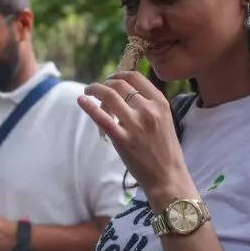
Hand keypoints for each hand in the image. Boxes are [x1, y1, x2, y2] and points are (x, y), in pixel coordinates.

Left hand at [78, 71, 193, 203]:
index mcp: (161, 103)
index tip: (110, 79)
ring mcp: (135, 124)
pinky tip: (81, 100)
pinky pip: (102, 118)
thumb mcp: (164, 120)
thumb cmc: (165, 149)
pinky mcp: (122, 139)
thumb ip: (148, 106)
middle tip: (95, 88)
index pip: (135, 77)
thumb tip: (124, 93)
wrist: (168, 176)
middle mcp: (149, 110)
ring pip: (109, 96)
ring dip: (94, 90)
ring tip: (87, 93)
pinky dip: (89, 106)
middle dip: (104, 83)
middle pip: (119, 84)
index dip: (118, 74)